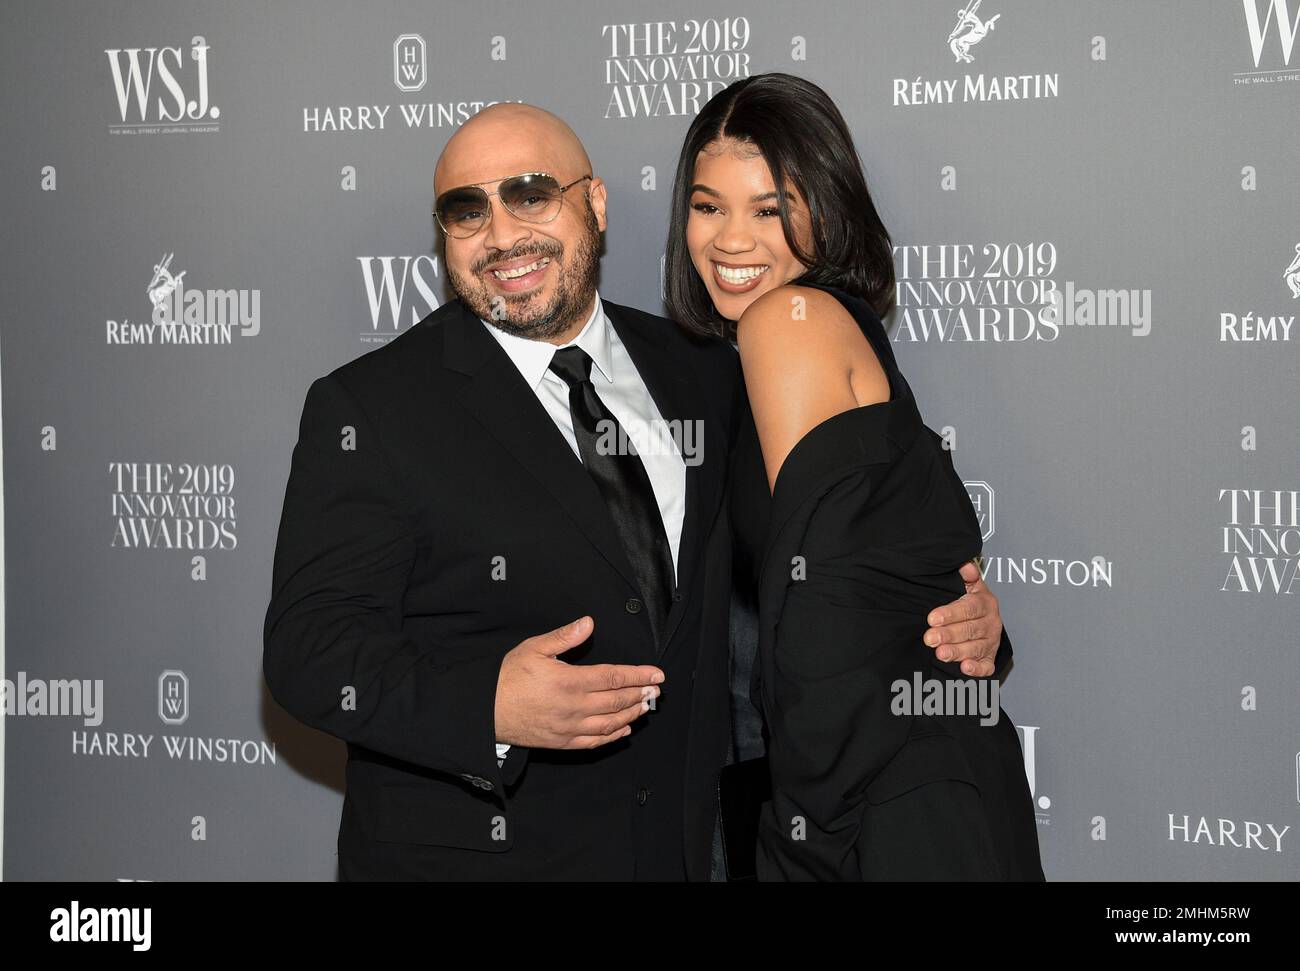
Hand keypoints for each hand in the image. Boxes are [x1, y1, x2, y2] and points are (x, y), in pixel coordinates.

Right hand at [494, 616, 664, 749]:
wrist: (485, 711)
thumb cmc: (508, 678)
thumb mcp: (534, 648)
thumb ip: (565, 637)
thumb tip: (588, 623)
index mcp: (570, 681)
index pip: (614, 677)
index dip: (639, 675)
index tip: (656, 674)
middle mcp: (574, 707)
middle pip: (617, 701)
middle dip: (641, 694)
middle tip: (656, 690)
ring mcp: (570, 727)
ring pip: (610, 723)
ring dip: (632, 714)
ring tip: (645, 706)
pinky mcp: (562, 742)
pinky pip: (594, 742)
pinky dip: (613, 736)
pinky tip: (623, 730)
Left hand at [923, 561, 1002, 677]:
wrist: (985, 619)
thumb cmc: (969, 601)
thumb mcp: (969, 585)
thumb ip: (967, 576)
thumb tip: (965, 566)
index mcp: (985, 602)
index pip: (969, 608)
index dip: (951, 613)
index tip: (932, 618)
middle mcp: (991, 623)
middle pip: (970, 629)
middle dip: (949, 635)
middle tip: (930, 638)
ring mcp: (991, 642)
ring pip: (975, 648)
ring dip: (958, 652)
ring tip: (940, 653)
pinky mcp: (989, 659)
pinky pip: (986, 667)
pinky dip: (977, 669)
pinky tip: (965, 668)